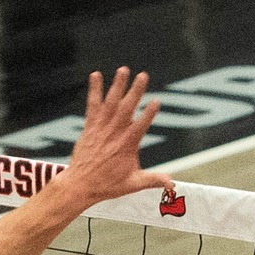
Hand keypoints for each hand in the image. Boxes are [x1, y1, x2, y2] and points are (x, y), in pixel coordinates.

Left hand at [56, 68, 168, 204]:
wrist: (80, 184)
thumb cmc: (108, 185)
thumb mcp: (133, 184)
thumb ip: (153, 180)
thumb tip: (173, 184)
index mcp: (127, 146)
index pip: (140, 126)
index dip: (149, 114)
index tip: (157, 101)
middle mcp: (113, 133)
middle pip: (126, 108)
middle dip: (135, 91)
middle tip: (143, 76)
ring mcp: (100, 128)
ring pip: (110, 103)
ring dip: (117, 85)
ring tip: (124, 70)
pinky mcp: (90, 126)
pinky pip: (92, 105)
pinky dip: (94, 90)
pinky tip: (96, 75)